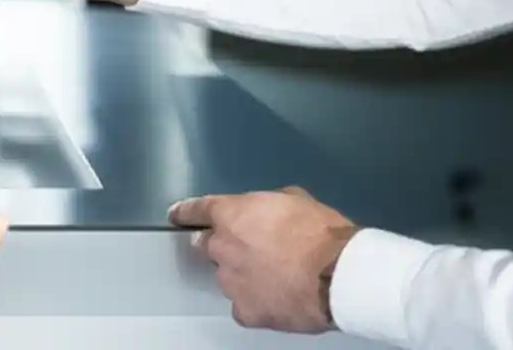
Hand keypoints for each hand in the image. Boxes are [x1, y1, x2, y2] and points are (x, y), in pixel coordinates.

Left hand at [169, 186, 358, 333]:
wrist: (337, 276)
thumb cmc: (319, 232)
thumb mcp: (295, 200)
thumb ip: (268, 206)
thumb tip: (267, 215)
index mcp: (230, 215)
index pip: (196, 211)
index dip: (186, 213)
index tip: (176, 215)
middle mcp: (221, 248)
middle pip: (207, 245)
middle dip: (222, 245)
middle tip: (249, 249)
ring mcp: (230, 282)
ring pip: (227, 277)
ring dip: (241, 275)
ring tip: (273, 278)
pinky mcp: (245, 311)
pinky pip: (243, 306)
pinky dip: (255, 302)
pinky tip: (275, 300)